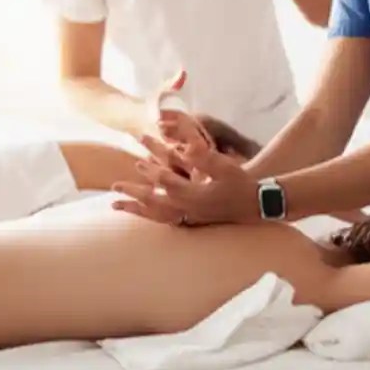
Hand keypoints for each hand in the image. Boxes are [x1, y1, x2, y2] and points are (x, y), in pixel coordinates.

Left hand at [111, 136, 261, 226]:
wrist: (255, 206)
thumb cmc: (241, 184)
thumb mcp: (224, 167)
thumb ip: (203, 158)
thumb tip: (184, 148)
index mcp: (194, 196)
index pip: (166, 183)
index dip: (151, 172)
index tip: (138, 162)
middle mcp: (188, 209)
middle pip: (154, 203)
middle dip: (133, 194)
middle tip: (114, 187)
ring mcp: (190, 217)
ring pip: (155, 215)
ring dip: (135, 208)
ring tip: (115, 205)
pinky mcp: (192, 220)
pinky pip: (163, 219)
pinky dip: (148, 215)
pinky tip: (138, 211)